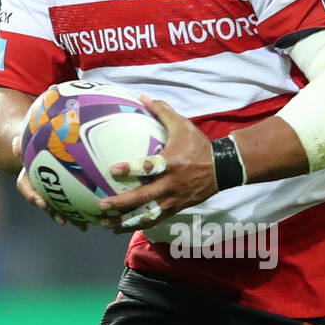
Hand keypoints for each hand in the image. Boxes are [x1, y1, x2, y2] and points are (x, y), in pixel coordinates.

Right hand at [11, 134, 88, 231]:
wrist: (44, 142)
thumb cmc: (36, 138)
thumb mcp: (29, 138)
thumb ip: (22, 142)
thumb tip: (15, 146)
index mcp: (27, 174)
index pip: (24, 187)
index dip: (32, 195)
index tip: (40, 201)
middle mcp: (38, 185)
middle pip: (45, 203)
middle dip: (54, 213)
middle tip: (63, 220)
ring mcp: (51, 189)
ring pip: (59, 206)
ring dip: (70, 217)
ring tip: (82, 226)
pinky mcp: (64, 189)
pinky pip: (71, 201)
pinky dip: (82, 210)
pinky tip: (95, 217)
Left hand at [97, 96, 216, 230]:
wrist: (223, 168)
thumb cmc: (199, 145)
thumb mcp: (183, 125)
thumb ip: (162, 111)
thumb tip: (143, 96)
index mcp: (171, 163)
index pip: (150, 167)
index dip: (131, 169)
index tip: (113, 169)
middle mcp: (171, 184)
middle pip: (143, 198)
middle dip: (121, 203)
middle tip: (101, 205)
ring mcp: (173, 200)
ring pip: (147, 215)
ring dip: (125, 221)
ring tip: (106, 224)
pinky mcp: (176, 209)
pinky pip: (154, 220)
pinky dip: (137, 225)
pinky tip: (121, 228)